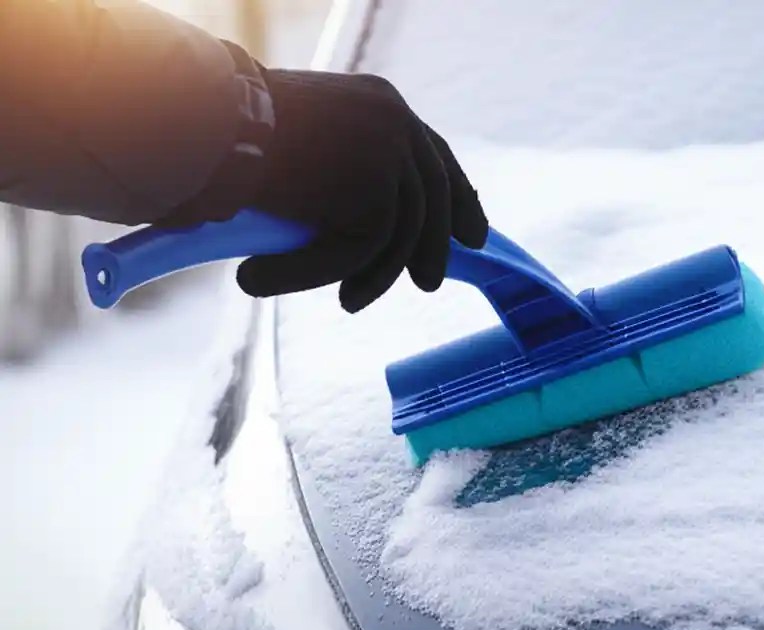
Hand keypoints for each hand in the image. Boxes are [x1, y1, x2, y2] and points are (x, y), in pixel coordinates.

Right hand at [238, 71, 487, 311]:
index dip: (457, 198)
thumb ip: (346, 168)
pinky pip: (358, 253)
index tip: (473, 235)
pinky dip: (312, 274)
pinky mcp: (375, 195)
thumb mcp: (306, 141)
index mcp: (383, 103)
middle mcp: (396, 123)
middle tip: (428, 284)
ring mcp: (390, 157)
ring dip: (366, 277)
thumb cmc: (229, 130)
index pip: (435, 156)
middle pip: (431, 198)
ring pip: (394, 238)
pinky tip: (265, 278)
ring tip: (347, 302)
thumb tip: (369, 222)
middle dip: (434, 246)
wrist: (200, 121)